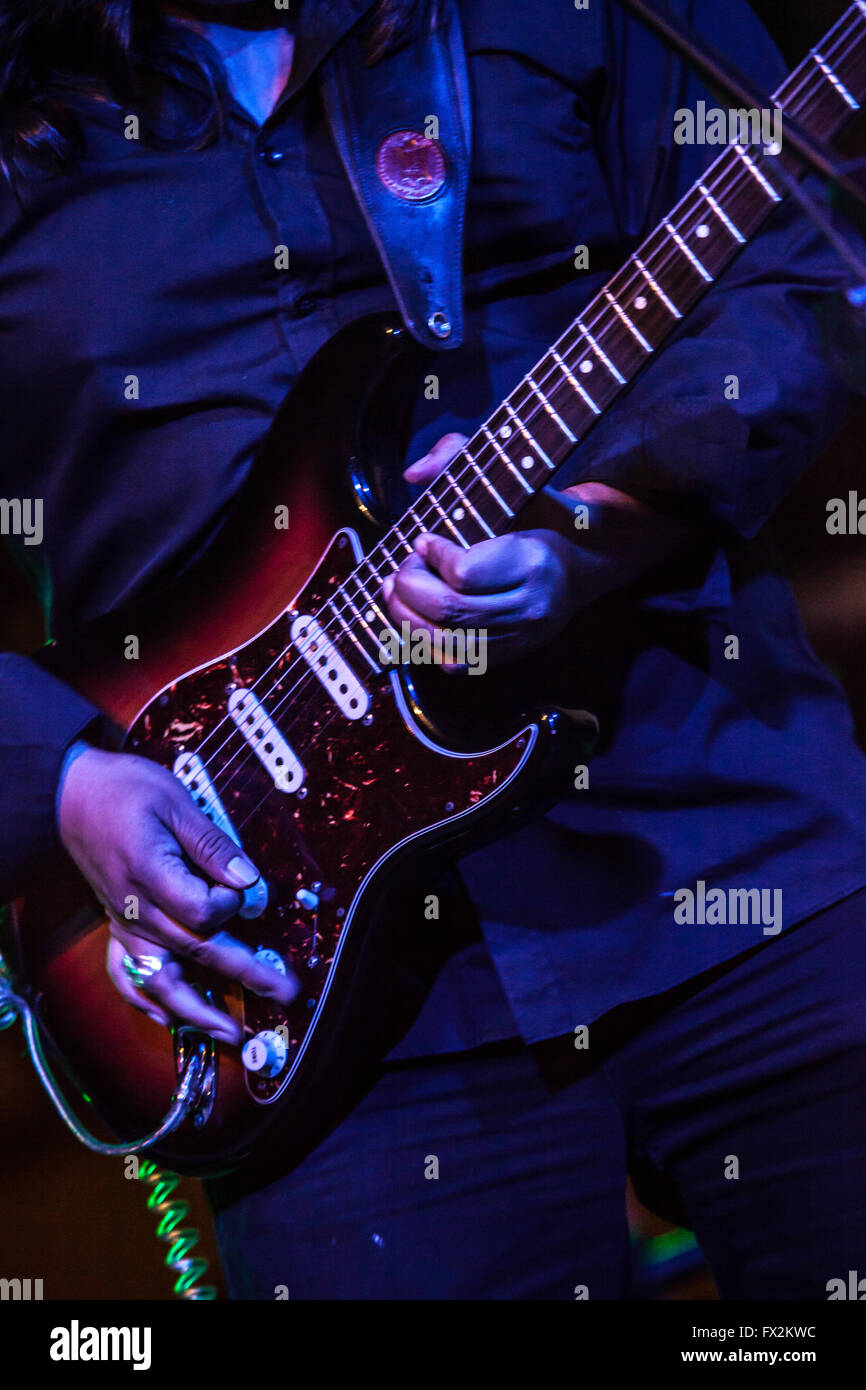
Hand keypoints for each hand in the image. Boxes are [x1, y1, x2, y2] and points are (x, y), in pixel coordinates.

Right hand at [57, 746, 298, 1043]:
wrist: (69, 796)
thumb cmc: (124, 791)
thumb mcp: (175, 801)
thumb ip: (213, 845)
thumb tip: (249, 882)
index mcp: (152, 874)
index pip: (205, 911)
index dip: (233, 902)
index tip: (246, 884)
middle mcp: (137, 909)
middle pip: (197, 951)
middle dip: (247, 975)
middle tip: (286, 993)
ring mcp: (125, 923)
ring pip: (160, 980)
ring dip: (197, 1011)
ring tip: (230, 1034)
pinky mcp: (119, 927)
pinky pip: (127, 976)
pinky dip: (146, 1002)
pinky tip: (169, 1019)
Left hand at [384, 433, 582, 664]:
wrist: (590, 560)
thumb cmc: (544, 514)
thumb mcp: (514, 476)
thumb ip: (459, 456)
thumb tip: (413, 473)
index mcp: (535, 560)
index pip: (463, 573)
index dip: (431, 556)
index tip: (422, 539)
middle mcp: (531, 606)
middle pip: (449, 611)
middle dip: (409, 588)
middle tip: (403, 568)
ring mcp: (521, 638)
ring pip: (446, 644)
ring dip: (406, 618)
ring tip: (395, 591)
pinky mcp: (511, 656)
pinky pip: (454, 663)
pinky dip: (423, 643)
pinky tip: (413, 618)